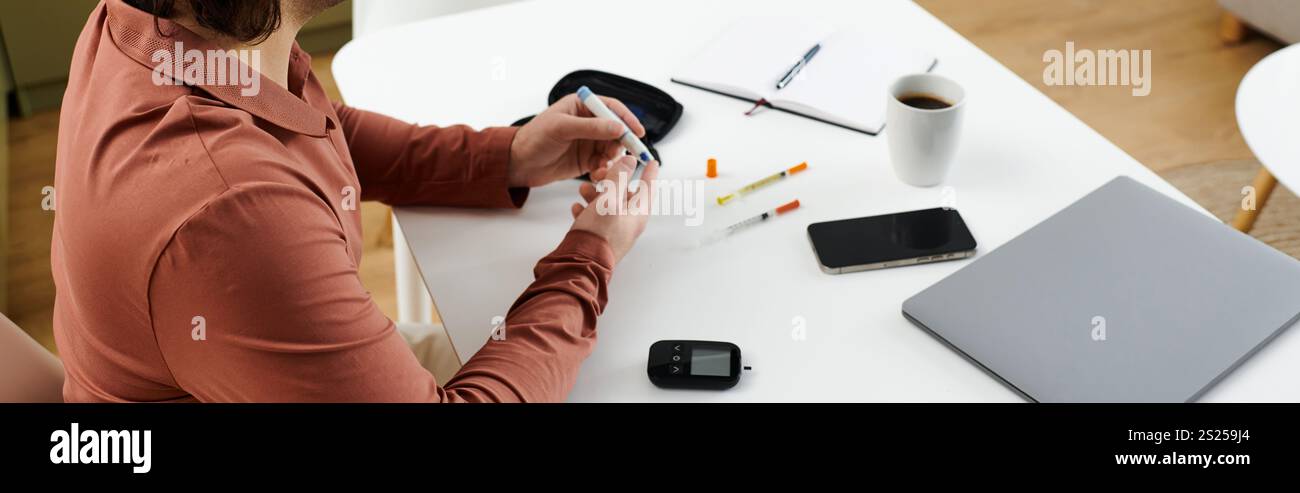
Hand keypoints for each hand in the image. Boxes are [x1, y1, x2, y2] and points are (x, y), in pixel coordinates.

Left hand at [508, 94, 646, 187]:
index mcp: (581, 106)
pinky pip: (604, 164)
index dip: (627, 118)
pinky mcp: (587, 160)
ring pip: (612, 149)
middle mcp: (587, 123)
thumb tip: (618, 127)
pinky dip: (605, 169)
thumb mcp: (562, 128)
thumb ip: (591, 127)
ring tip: (602, 167)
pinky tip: (598, 175)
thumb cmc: (534, 138)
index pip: (611, 107)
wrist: (518, 164)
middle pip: (616, 130)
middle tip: (623, 155)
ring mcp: (588, 142)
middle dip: (621, 143)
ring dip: (612, 159)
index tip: (637, 132)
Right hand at [570, 155, 658, 262]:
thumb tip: (629, 162)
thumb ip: (619, 178)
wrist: (582, 264)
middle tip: (600, 173)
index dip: (649, 172)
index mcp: (638, 213)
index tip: (652, 161)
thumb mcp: (609, 199)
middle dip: (612, 181)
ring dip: (596, 194)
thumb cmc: (598, 234)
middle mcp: (629, 223)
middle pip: (625, 195)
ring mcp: (615, 232)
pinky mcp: (601, 239)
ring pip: (608, 205)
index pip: (648, 187)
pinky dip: (587, 210)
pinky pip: (597, 219)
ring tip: (583, 190)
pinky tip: (577, 208)